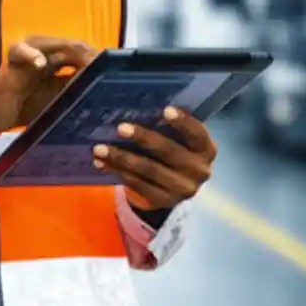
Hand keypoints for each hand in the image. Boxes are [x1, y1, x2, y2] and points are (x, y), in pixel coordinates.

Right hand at [0, 36, 96, 153]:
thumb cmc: (19, 110)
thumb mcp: (54, 101)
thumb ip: (72, 90)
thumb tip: (102, 89)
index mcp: (53, 63)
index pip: (79, 55)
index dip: (96, 59)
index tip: (115, 69)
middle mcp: (40, 54)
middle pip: (69, 46)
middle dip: (88, 54)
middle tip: (106, 65)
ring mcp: (25, 56)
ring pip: (49, 43)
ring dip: (68, 49)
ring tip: (84, 59)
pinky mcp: (9, 63)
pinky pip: (19, 51)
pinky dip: (30, 54)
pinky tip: (41, 63)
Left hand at [91, 107, 215, 212]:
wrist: (175, 186)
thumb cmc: (175, 149)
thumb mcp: (179, 138)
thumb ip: (168, 124)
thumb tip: (137, 104)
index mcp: (206, 149)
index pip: (197, 134)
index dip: (183, 123)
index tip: (166, 110)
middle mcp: (199, 171)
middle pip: (169, 153)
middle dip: (144, 139)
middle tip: (120, 128)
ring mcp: (182, 190)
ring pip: (149, 171)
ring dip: (122, 158)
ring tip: (99, 148)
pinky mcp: (164, 202)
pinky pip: (138, 185)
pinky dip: (118, 172)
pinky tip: (102, 163)